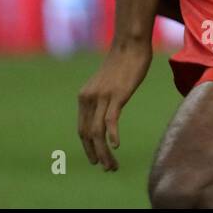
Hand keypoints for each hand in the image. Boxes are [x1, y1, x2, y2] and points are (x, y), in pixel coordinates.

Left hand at [76, 39, 152, 170]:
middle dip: (96, 155)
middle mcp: (89, 98)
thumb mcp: (107, 84)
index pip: (82, 130)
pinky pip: (110, 120)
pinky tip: (115, 146)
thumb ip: (103, 99)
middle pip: (88, 135)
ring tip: (112, 166)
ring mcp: (102, 96)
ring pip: (98, 132)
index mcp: (84, 97)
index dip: (88, 148)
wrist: (130, 44)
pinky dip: (111, 135)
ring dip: (104, 153)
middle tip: (107, 169)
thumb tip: (106, 112)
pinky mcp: (116, 95)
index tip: (96, 161)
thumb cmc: (122, 63)